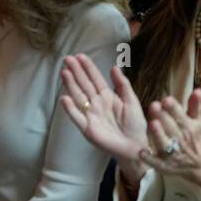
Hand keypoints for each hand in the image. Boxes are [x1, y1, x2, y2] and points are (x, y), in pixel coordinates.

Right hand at [60, 54, 148, 178]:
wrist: (136, 145)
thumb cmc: (135, 123)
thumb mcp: (131, 100)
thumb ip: (122, 84)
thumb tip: (114, 66)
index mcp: (107, 96)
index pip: (95, 79)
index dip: (88, 68)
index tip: (80, 56)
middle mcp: (97, 104)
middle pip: (84, 85)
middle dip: (76, 72)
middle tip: (67, 59)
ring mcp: (91, 116)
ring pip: (79, 97)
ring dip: (71, 85)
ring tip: (64, 72)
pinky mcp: (88, 129)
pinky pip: (77, 117)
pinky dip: (70, 109)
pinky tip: (64, 98)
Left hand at [143, 93, 200, 192]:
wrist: (200, 164)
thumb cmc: (193, 138)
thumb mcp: (196, 121)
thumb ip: (194, 105)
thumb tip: (198, 89)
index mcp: (188, 127)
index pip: (180, 115)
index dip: (173, 108)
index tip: (166, 99)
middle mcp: (180, 140)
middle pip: (171, 127)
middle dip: (163, 117)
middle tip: (154, 105)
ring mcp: (172, 154)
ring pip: (164, 144)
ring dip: (158, 134)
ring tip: (152, 124)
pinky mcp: (165, 166)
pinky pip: (156, 162)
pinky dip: (149, 158)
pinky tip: (142, 152)